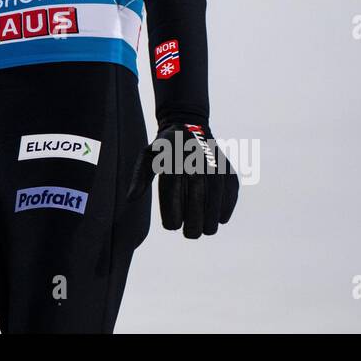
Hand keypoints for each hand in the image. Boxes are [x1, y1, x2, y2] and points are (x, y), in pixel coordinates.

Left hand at [126, 122, 237, 237]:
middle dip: (195, 221)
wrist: (189, 127)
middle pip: (198, 198)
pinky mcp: (229, 169)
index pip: (173, 190)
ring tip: (205, 229)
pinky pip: (230, 193)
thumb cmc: (164, 149)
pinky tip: (220, 218)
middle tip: (191, 234)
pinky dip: (226, 208)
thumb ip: (140, 177)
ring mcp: (215, 163)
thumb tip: (130, 199)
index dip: (173, 213)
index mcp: (174, 155)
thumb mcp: (147, 156)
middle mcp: (196, 158)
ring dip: (212, 218)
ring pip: (217, 197)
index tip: (172, 227)